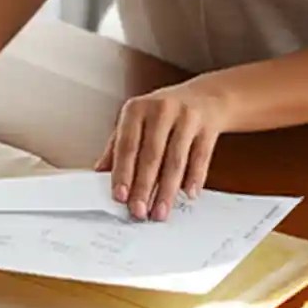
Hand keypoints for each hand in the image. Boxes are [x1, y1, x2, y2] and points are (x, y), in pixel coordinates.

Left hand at [95, 79, 233, 220]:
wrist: (205, 96)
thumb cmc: (163, 113)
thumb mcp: (136, 122)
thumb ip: (118, 146)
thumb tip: (99, 173)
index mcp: (136, 109)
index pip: (126, 146)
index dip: (123, 173)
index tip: (120, 196)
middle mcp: (161, 110)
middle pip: (151, 155)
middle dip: (144, 187)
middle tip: (139, 211)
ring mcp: (186, 117)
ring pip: (176, 160)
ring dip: (167, 190)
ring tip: (161, 211)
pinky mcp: (208, 126)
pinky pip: (201, 156)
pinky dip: (195, 177)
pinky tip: (188, 194)